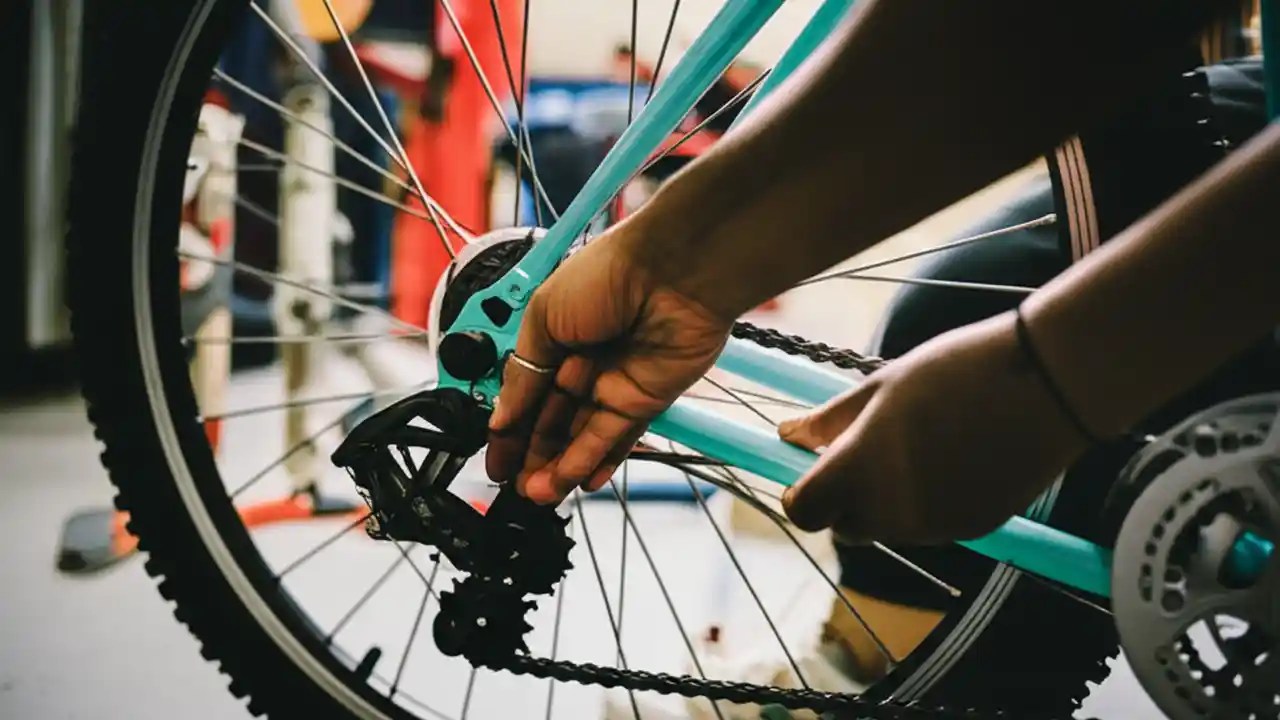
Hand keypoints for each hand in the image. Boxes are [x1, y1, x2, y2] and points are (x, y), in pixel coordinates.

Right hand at [486, 224, 732, 503]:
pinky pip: (616, 438)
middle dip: (531, 454)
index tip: (495, 457)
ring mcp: (614, 383)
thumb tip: (502, 414)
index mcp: (554, 336)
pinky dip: (596, 461)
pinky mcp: (645, 400)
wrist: (673, 272)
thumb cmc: (609, 274)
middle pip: (552, 420)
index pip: (524, 392)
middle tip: (513, 484)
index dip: (508, 427)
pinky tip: (577, 482)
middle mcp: (583, 362)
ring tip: (537, 493)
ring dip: (559, 466)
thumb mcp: (543, 319)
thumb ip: (522, 374)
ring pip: (581, 436)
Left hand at [778, 312, 1089, 543]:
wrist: (1047, 386)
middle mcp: (893, 511)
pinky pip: (927, 527)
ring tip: (914, 445)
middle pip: (844, 526)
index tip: (811, 467)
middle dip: (843, 498)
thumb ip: (828, 421)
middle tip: (862, 451)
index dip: (801, 493)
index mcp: (861, 471)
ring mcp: (934, 526)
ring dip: (884, 501)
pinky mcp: (970, 529)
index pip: (805, 512)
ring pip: (886, 529)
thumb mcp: (880, 387)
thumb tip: (786, 436)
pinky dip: (923, 504)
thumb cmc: (956, 373)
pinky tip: (949, 459)